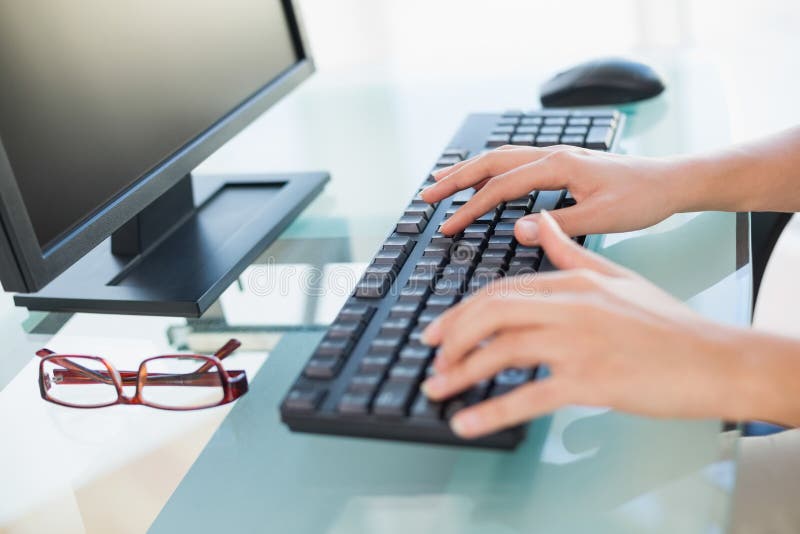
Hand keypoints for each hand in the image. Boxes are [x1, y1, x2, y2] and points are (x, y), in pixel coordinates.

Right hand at [420, 145, 681, 243]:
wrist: (670, 182)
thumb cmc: (642, 199)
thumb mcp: (602, 218)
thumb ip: (557, 226)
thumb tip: (516, 231)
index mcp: (557, 166)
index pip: (501, 187)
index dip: (470, 208)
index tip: (447, 226)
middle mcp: (552, 155)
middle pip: (490, 162)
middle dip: (455, 179)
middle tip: (426, 197)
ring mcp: (555, 157)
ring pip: (500, 159)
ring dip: (469, 172)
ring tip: (442, 185)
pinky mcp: (561, 165)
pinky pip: (514, 164)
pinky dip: (490, 173)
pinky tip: (483, 185)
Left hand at [420, 211, 755, 438]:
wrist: (715, 359)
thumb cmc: (667, 324)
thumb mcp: (616, 277)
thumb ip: (569, 252)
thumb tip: (538, 223)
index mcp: (573, 283)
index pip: (503, 292)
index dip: (464, 313)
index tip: (441, 332)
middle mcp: (570, 307)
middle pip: (492, 313)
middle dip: (452, 335)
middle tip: (431, 357)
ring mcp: (579, 343)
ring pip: (502, 352)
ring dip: (461, 373)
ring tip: (436, 389)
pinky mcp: (591, 381)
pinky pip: (528, 397)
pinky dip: (490, 411)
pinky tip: (466, 423)